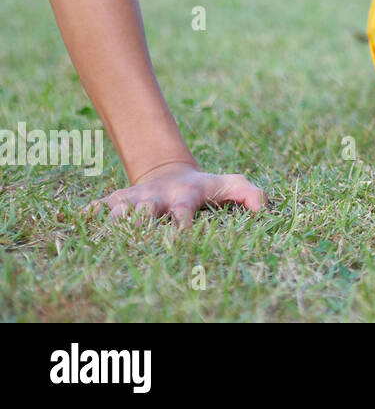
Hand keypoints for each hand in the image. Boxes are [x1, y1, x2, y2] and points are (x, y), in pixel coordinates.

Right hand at [84, 161, 266, 228]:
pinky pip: (99, 206)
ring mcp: (136, 198)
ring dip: (111, 221)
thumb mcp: (231, 185)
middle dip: (139, 221)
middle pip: (145, 210)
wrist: (173, 172)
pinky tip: (78, 220)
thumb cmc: (206, 187)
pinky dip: (88, 213)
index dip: (181, 223)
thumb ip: (252, 194)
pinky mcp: (118, 200)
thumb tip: (262, 210)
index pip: (183, 212)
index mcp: (184, 197)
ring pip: (119, 210)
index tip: (179, 236)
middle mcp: (158, 198)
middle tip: (133, 234)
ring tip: (104, 234)